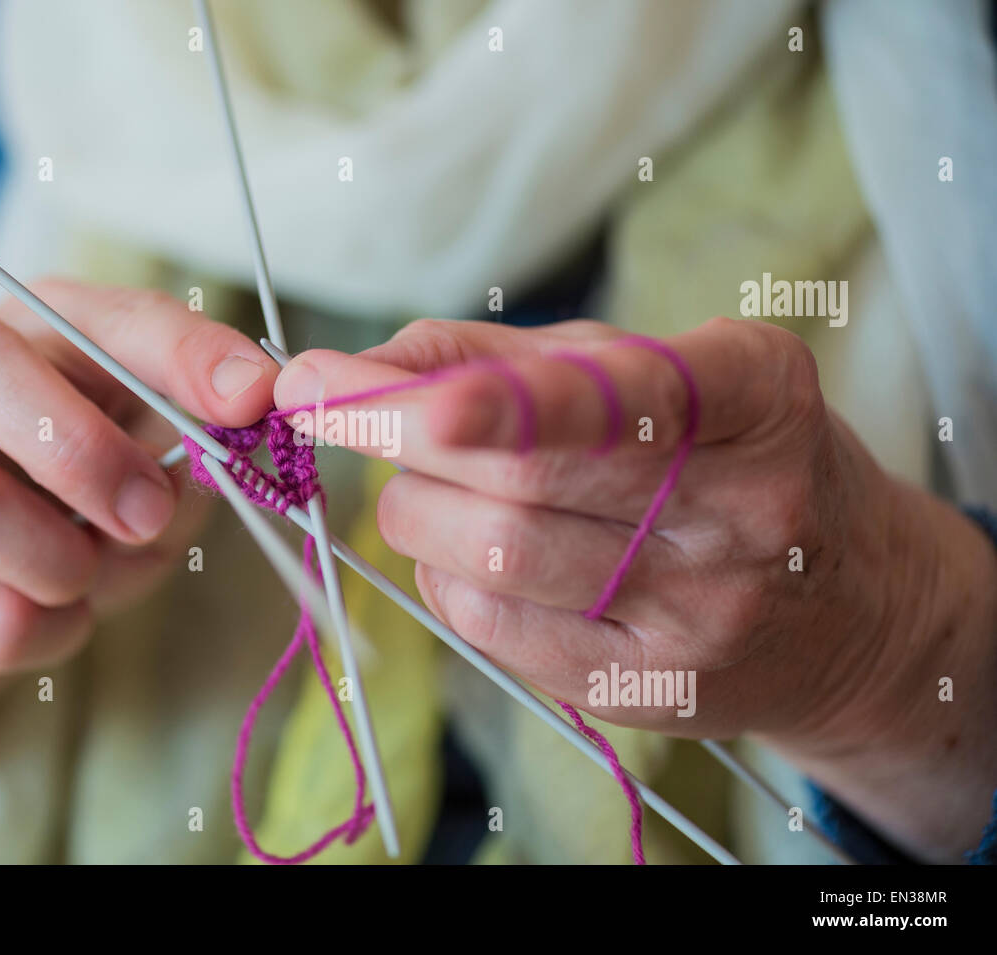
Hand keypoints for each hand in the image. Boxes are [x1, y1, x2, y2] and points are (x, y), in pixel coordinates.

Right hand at [0, 280, 277, 861]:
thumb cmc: (76, 510)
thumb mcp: (150, 463)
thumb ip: (196, 442)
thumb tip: (249, 426)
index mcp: (35, 331)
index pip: (106, 317)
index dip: (183, 353)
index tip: (253, 396)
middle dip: (83, 452)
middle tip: (146, 514)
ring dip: (62, 561)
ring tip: (84, 572)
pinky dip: (49, 630)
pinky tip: (48, 612)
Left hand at [274, 317, 996, 860]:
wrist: (842, 602)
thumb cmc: (712, 454)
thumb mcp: (641, 369)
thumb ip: (497, 355)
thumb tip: (350, 373)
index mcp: (749, 396)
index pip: (617, 397)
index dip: (495, 400)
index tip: (371, 390)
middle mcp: (739, 509)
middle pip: (522, 484)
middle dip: (394, 440)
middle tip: (341, 410)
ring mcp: (698, 614)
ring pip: (494, 561)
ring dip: (415, 512)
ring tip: (431, 486)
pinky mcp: (649, 687)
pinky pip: (494, 630)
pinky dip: (446, 578)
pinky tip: (470, 555)